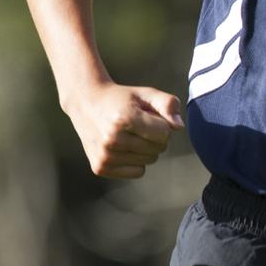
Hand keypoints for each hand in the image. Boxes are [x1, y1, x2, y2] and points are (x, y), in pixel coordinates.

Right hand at [66, 83, 183, 179]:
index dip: (162, 124)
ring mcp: (105, 156)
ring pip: (149, 161)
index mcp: (124, 118)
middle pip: (159, 148)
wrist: (86, 103)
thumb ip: (168, 104)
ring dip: (146, 148)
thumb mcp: (145, 94)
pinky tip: (122, 147)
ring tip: (129, 134)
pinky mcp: (100, 168)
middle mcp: (112, 139)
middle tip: (138, 124)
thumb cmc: (122, 99)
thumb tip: (179, 127)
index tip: (148, 116)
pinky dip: (136, 161)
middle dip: (155, 137)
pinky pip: (138, 172)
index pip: (164, 133)